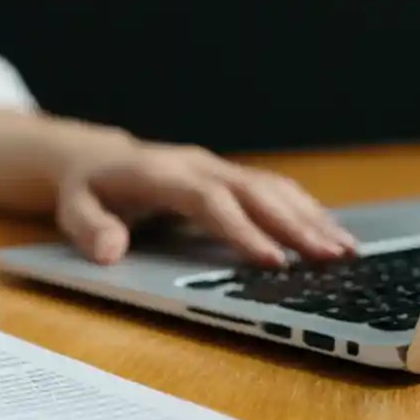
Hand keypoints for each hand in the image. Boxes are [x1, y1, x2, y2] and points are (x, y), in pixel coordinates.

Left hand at [56, 143, 357, 266]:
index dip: (242, 230)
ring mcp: (219, 169)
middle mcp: (199, 167)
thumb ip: (90, 229)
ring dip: (311, 217)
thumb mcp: (73, 207)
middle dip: (295, 225)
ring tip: (347, 252)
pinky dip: (306, 211)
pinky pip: (275, 190)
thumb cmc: (88, 189)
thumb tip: (110, 252)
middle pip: (255, 192)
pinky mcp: (230, 178)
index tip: (273, 261)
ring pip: (273, 188)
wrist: (97, 158)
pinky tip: (332, 235)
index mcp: (164, 174)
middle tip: (332, 258)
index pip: (210, 201)